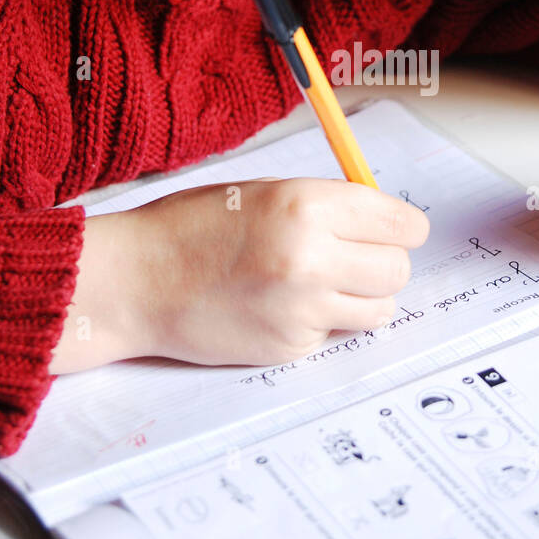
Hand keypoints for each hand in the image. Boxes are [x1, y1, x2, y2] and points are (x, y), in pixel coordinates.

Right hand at [51, 178, 429, 371]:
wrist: (137, 282)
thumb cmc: (192, 227)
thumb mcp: (262, 191)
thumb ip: (325, 203)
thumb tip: (381, 220)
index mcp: (307, 206)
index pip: (401, 224)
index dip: (401, 228)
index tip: (395, 232)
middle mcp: (312, 257)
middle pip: (398, 270)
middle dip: (384, 263)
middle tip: (357, 258)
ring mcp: (302, 309)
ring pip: (379, 309)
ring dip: (362, 298)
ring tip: (321, 284)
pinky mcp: (290, 347)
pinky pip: (335, 334)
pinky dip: (320, 323)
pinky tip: (280, 306)